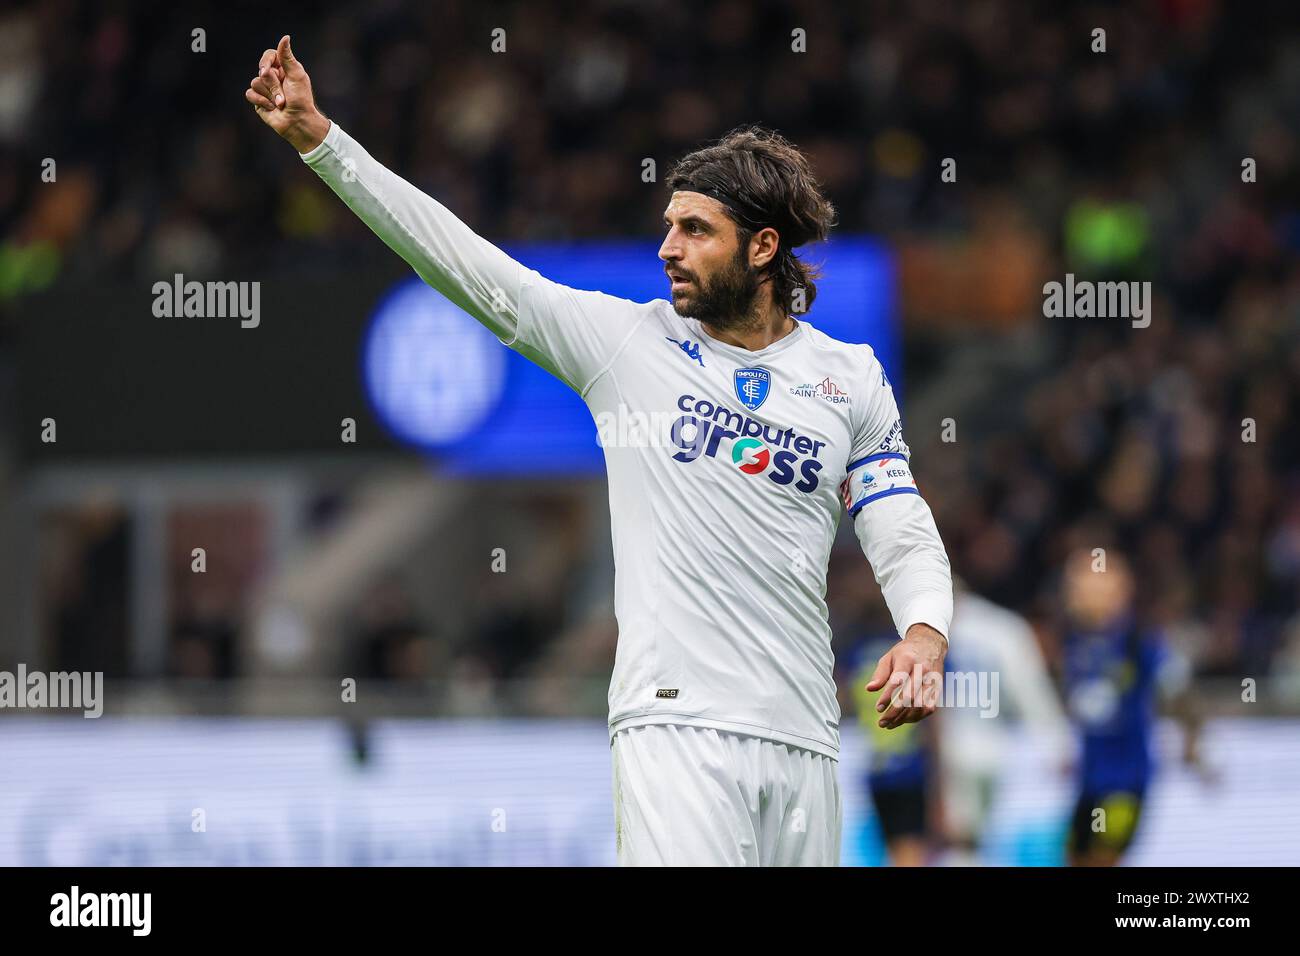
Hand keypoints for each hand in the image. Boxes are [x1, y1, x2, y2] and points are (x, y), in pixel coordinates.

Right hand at [245, 35, 329, 152]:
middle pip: (262, 71)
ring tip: (281, 104)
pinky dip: (261, 101)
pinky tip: (271, 108)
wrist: (298, 122)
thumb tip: (285, 37)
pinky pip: (250, 93)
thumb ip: (288, 57)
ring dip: (270, 96)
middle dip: (273, 86)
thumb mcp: (297, 76)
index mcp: (283, 69)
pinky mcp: (258, 100)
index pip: (269, 56)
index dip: (266, 62)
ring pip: (255, 82)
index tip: (267, 70)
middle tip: (284, 96)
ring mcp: (264, 88)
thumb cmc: (301, 100)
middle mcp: (273, 77)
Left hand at [866, 623, 946, 728]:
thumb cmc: (905, 653)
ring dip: (904, 718)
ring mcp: (932, 680)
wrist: (930, 644)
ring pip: (920, 705)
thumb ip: (880, 674)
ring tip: (890, 724)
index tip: (878, 708)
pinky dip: (916, 717)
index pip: (898, 680)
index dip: (888, 696)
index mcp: (908, 659)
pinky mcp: (938, 689)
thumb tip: (869, 689)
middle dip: (895, 712)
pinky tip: (904, 720)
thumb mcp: (889, 657)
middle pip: (910, 696)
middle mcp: (923, 670)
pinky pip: (929, 708)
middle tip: (881, 723)